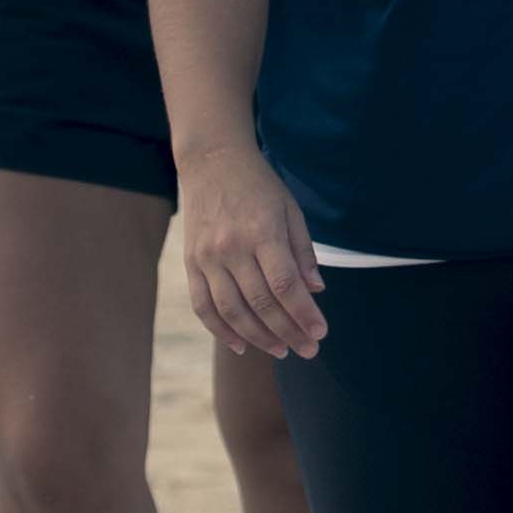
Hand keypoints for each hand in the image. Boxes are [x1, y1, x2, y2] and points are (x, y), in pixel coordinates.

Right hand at [179, 144, 328, 358]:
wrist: (211, 161)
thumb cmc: (259, 185)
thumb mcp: (290, 209)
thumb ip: (302, 251)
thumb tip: (316, 291)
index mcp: (261, 231)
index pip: (285, 285)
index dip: (304, 314)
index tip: (321, 332)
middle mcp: (231, 247)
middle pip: (261, 303)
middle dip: (288, 332)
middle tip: (309, 350)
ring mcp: (207, 257)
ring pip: (232, 311)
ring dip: (258, 338)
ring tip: (281, 351)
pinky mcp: (191, 263)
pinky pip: (203, 306)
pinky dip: (221, 331)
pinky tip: (242, 346)